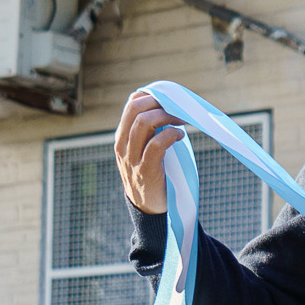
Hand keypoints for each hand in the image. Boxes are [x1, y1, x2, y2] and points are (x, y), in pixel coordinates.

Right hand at [113, 90, 187, 213]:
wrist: (149, 208)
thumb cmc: (154, 174)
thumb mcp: (146, 150)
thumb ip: (151, 133)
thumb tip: (170, 109)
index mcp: (123, 137)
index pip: (131, 105)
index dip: (152, 95)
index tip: (170, 98)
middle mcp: (123, 145)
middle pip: (135, 109)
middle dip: (158, 101)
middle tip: (178, 106)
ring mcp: (132, 158)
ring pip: (142, 124)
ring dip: (166, 116)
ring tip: (181, 120)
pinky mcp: (146, 171)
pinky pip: (156, 145)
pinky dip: (171, 135)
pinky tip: (180, 136)